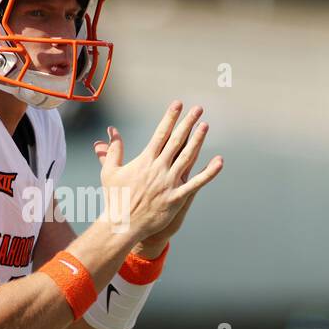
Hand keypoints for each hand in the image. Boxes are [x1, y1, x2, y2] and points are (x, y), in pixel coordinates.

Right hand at [92, 101, 222, 242]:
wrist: (121, 224)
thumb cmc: (114, 197)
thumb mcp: (110, 170)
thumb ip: (113, 149)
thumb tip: (111, 130)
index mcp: (144, 160)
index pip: (160, 134)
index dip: (170, 118)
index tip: (178, 104)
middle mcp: (158, 169)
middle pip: (176, 141)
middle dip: (188, 123)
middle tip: (198, 109)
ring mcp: (168, 183)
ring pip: (187, 158)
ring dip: (198, 141)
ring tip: (205, 126)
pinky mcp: (176, 198)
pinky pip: (196, 183)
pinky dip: (209, 173)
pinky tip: (219, 162)